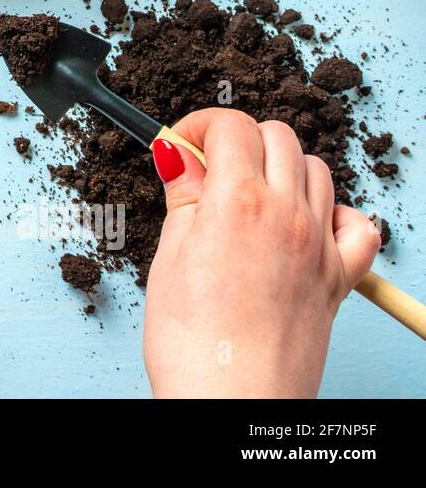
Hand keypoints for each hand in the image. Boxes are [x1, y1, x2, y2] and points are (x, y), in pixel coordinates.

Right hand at [143, 109, 381, 397]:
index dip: (199, 125)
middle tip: (205, 170)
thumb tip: (179, 153)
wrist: (232, 403)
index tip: (181, 145)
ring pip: (316, 169)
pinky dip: (336, 212)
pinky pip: (359, 224)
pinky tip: (306, 224)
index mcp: (239, 202)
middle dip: (237, 140)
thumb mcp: (169, 257)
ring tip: (247, 196)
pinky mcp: (339, 278)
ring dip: (281, 168)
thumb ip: (183, 196)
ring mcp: (320, 245)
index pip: (230, 126)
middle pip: (276, 136)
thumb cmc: (192, 344)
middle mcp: (288, 214)